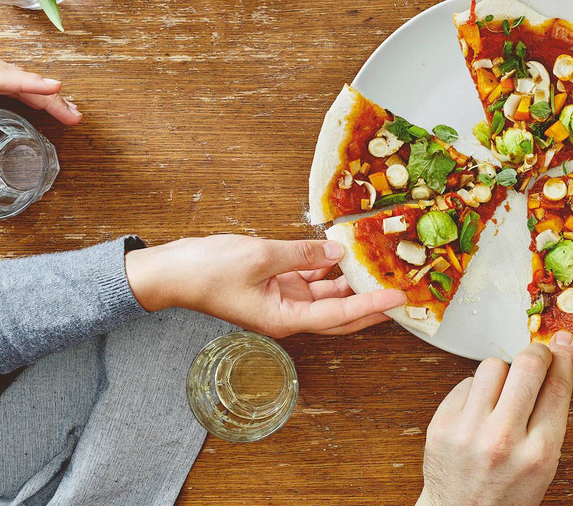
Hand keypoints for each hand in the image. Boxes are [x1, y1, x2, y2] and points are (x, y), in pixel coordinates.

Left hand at [0, 49, 81, 210]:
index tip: (55, 87)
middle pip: (10, 75)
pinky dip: (24, 84)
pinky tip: (39, 97)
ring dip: (39, 90)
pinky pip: (0, 71)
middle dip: (45, 95)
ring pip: (8, 70)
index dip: (25, 82)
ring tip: (66, 111)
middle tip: (73, 117)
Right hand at [125, 235, 406, 336]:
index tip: (397, 300)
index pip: (338, 317)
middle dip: (371, 304)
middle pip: (340, 314)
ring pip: (328, 296)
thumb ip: (302, 254)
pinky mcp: (276, 285)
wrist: (169, 271)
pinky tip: (347, 253)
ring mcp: (282, 300)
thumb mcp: (259, 256)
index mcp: (283, 319)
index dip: (370, 307)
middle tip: (402, 291)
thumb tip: (337, 252)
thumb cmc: (206, 270)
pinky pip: (311, 280)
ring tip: (382, 267)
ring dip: (352, 283)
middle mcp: (288, 315)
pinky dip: (329, 268)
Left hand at [418, 333, 572, 505]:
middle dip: (536, 353)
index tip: (563, 342)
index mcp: (538, 453)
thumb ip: (552, 413)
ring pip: (493, 365)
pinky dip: (476, 390)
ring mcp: (468, 432)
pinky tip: (480, 410)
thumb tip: (561, 357)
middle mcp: (502, 440)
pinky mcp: (442, 425)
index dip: (563, 357)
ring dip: (503, 373)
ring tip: (503, 394)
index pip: (557, 387)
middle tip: (537, 357)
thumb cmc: (508, 490)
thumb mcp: (543, 462)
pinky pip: (466, 382)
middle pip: (527, 366)